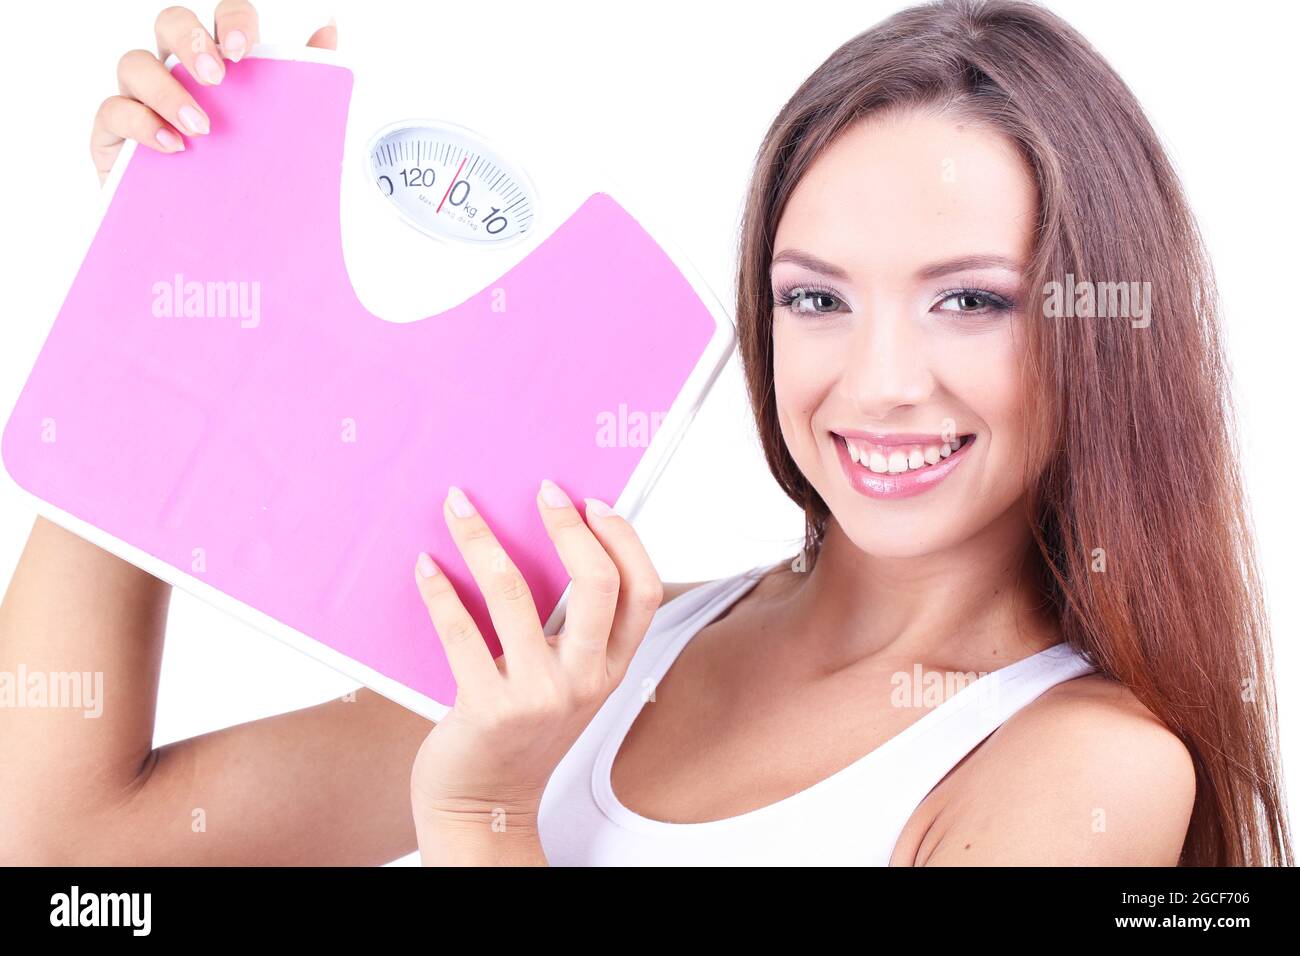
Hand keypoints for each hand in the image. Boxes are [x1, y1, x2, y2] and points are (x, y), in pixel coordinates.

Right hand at [90, 1, 337, 184]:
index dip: (231, 20)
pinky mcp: (114, 133)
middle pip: (170, 22)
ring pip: (134, 62)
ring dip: (166, 90)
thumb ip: (303, 80)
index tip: (244, 50)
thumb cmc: (243, 173)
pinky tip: (173, 147)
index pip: (222, 19)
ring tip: (200, 128)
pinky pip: (113, 111)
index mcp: (219, 62)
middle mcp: (176, 70)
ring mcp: (140, 97)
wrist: (211, 236)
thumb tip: (328, 28)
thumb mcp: (282, 132)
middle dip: (191, 42)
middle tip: (218, 77)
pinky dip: (141, 123)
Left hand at [409, 479, 663, 864]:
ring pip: (516, 594)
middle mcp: (584, 681)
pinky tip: (427, 564)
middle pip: (598, 584)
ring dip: (483, 539)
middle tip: (543, 490)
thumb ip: (573, 631)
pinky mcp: (487, 707)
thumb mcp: (568, 683)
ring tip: (460, 507)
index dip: (624, 539)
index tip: (593, 502)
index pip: (645, 592)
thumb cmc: (524, 731)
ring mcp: (538, 696)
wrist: (485, 802)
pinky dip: (439, 589)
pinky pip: (459, 631)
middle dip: (569, 527)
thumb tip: (555, 544)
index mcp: (612, 668)